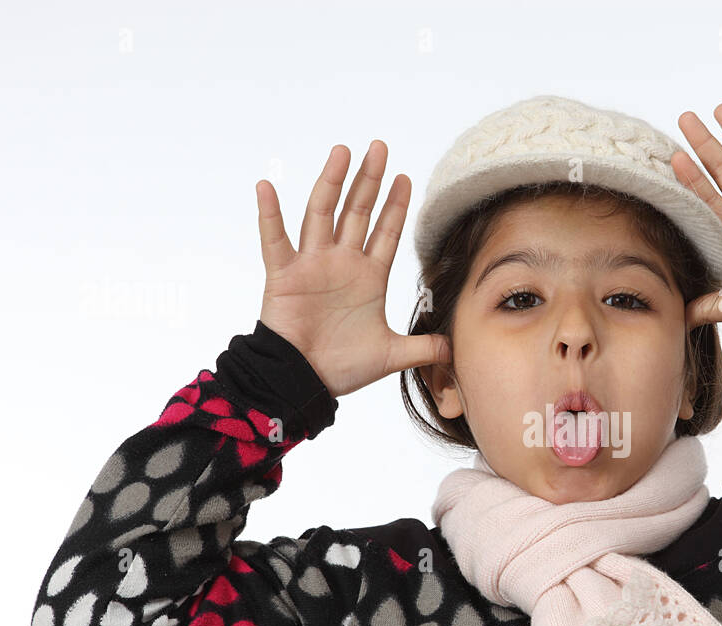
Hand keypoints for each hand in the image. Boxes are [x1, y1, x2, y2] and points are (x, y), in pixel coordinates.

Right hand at [255, 142, 449, 398]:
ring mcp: (312, 265)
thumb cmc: (342, 367)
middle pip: (357, 212)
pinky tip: (267, 187)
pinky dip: (270, 215)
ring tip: (342, 152)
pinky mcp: (284, 276)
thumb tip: (454, 350)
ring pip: (322, 214)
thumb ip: (423, 348)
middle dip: (369, 180)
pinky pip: (275, 241)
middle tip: (379, 148)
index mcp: (368, 277)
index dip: (396, 206)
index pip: (386, 232)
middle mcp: (341, 263)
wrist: (304, 382)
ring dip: (331, 183)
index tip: (405, 179)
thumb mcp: (392, 355)